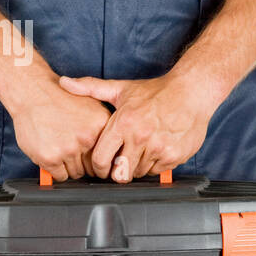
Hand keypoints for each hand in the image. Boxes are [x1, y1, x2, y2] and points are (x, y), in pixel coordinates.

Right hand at [3, 73, 110, 181]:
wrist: (33, 93)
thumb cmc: (60, 98)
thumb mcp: (92, 104)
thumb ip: (104, 127)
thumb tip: (113, 150)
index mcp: (101, 125)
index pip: (108, 155)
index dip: (100, 158)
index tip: (94, 159)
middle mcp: (87, 138)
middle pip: (93, 167)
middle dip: (85, 164)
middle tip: (74, 154)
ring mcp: (68, 149)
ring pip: (76, 173)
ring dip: (69, 167)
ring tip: (61, 151)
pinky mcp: (50, 158)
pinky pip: (60, 176)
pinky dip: (56, 171)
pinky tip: (53, 157)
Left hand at [59, 73, 221, 182]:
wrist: (191, 92)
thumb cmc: (156, 92)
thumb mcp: (121, 88)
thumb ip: (90, 88)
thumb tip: (64, 82)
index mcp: (123, 123)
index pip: (100, 158)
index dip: (97, 167)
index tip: (101, 166)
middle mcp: (140, 137)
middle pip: (119, 171)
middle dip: (117, 169)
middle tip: (120, 162)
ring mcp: (158, 148)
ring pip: (138, 173)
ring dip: (137, 167)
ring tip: (140, 152)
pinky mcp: (174, 156)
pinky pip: (157, 171)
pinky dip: (154, 165)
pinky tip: (155, 150)